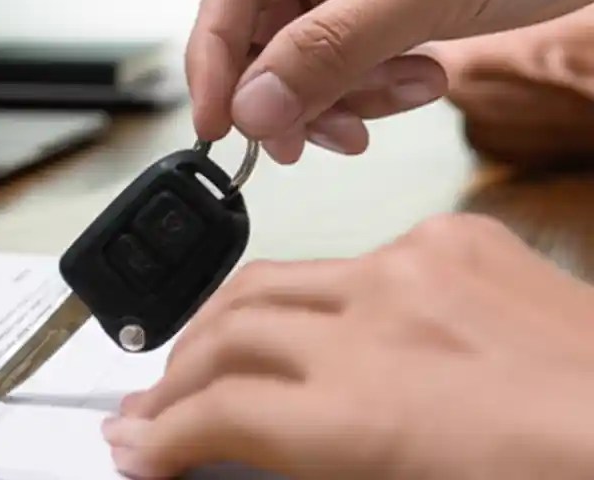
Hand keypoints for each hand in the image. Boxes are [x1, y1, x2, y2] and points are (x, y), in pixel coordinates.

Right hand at [106, 214, 593, 478]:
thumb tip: (242, 453)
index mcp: (371, 417)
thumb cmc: (559, 479)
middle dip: (173, 380)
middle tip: (153, 411)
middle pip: (226, 335)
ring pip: (270, 279)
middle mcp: (380, 325)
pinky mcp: (453, 236)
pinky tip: (317, 323)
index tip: (138, 450)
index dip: (162, 437)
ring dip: (220, 322)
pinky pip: (353, 257)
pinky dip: (317, 294)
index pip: (221, 414)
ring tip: (200, 354)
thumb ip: (312, 468)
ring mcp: (416, 266)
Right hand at [188, 0, 593, 162]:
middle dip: (291, 91)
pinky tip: (423, 82)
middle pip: (265, 31)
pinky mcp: (393, 2)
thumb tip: (253, 104)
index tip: (219, 126)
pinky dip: (377, 88)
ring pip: (309, 57)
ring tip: (404, 97)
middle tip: (312, 140)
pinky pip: (354, 62)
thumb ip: (335, 47)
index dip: (215, 60)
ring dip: (344, 95)